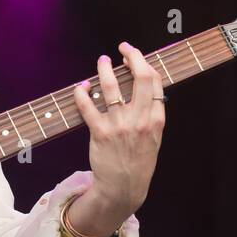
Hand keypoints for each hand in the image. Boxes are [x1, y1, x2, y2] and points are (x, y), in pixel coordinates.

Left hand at [70, 41, 165, 236]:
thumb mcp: (154, 139)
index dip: (145, 63)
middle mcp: (140, 120)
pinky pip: (88, 107)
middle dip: (132, 56)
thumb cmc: (139, 162)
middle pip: (140, 78)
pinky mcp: (100, 133)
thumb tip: (146, 90)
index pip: (155, 83)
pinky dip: (82, 93)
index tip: (135, 56)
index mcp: (156, 120)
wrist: (123, 188)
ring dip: (105, 69)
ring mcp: (119, 126)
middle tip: (122, 48)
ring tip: (102, 61)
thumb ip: (152, 115)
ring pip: (112, 88)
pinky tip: (81, 87)